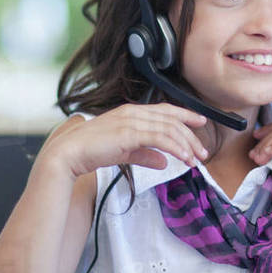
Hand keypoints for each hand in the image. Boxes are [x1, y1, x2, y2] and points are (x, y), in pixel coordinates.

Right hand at [46, 102, 210, 178]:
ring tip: (196, 158)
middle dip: (190, 135)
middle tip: (202, 152)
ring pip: (169, 128)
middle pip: (171, 119)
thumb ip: (145, 155)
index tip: (200, 122)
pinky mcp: (128, 133)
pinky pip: (159, 138)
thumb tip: (165, 162)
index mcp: (131, 112)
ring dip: (186, 144)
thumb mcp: (124, 153)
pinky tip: (183, 157)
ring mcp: (131, 121)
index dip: (185, 115)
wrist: (69, 154)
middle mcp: (133, 113)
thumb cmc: (92, 151)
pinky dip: (175, 147)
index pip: (165, 110)